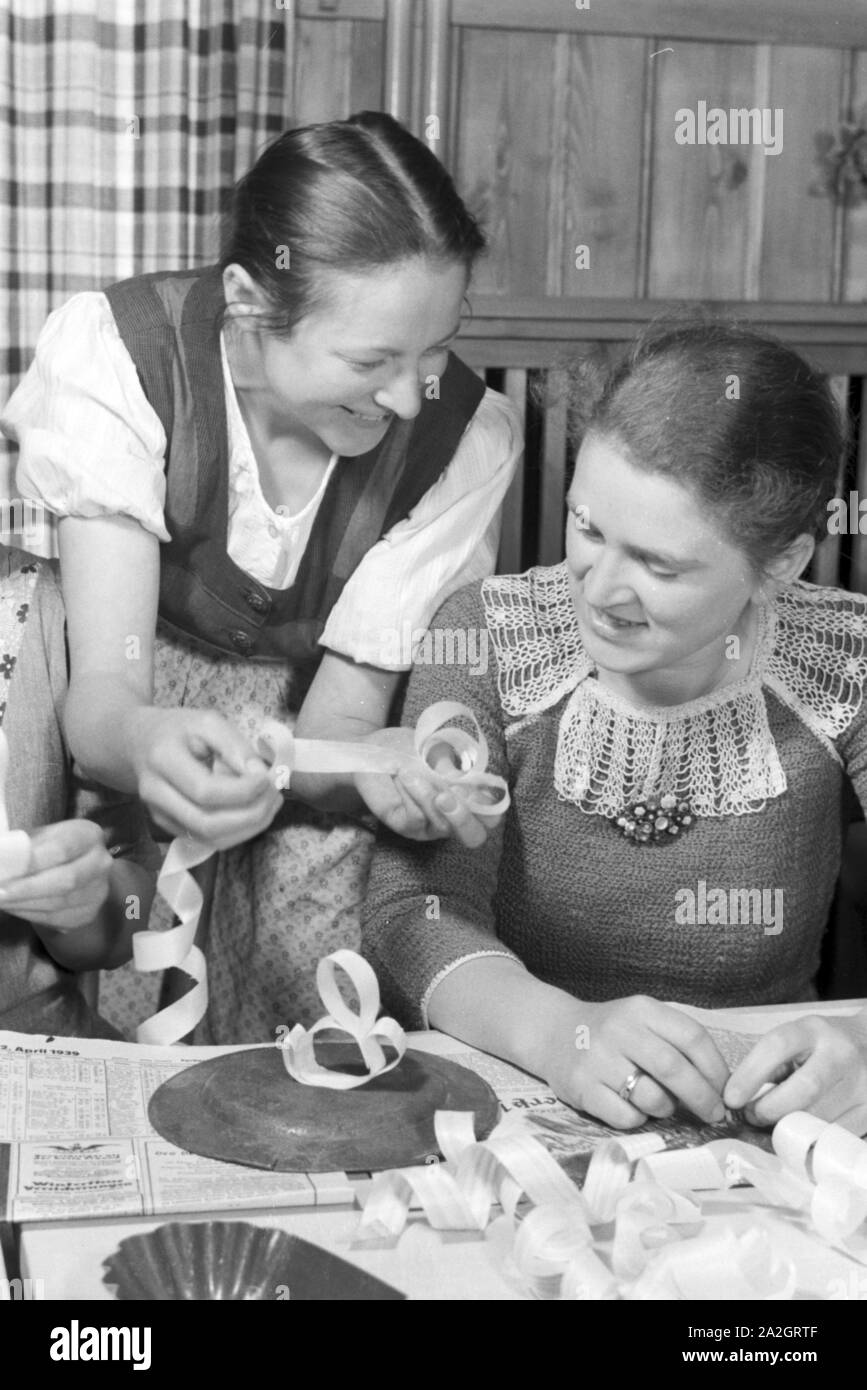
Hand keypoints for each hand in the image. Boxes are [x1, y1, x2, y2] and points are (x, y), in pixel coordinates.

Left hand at [0, 820, 112, 929]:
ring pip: (58, 903)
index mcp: (89, 835)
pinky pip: (56, 919)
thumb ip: (25, 846)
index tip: (5, 872)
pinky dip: (30, 914)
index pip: (62, 849)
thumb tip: (4, 856)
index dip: (33, 862)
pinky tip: (14, 908)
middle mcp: (101, 863)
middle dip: (27, 889)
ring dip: (24, 904)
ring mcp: (98, 891)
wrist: (74, 868)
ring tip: (2, 900)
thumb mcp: (40, 838)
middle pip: (65, 880)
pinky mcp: (88, 913)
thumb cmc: (50, 849)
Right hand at [125, 706, 282, 851]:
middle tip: (276, 794)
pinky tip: (255, 812)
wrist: (139, 744)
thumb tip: (259, 775)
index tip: (268, 777)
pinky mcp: (169, 828)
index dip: (243, 791)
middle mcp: (155, 794)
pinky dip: (239, 832)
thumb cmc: (178, 729)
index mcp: (162, 760)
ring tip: (271, 803)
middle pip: (207, 824)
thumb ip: (235, 745)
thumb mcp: (207, 721)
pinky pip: (208, 841)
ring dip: (250, 828)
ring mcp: (159, 815)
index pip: (205, 791)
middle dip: (252, 815)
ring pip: (210, 840)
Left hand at [354, 727, 502, 847]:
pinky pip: (417, 818)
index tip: (478, 786)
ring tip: (410, 771)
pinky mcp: (406, 827)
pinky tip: (402, 778)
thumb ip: (453, 771)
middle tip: (445, 796)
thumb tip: (469, 785)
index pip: (492, 814)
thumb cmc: (409, 749)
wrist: (374, 748)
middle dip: (464, 817)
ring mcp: (429, 826)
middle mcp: (452, 817)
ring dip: (427, 795)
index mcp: (467, 797)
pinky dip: (411, 795)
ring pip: (442, 825)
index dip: (490, 805)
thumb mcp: (435, 754)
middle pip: (474, 837)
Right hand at [544, 995, 729, 1128]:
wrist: (553, 1032)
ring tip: (659, 1104)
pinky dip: (637, 1120)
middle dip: (702, 1097)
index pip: (692, 1037)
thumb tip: (721, 1087)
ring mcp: (597, 1059)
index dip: (716, 1069)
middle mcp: (619, 1030)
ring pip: (651, 1098)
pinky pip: (625, 1117)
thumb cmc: (612, 1033)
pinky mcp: (581, 1088)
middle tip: (714, 1114)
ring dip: (665, 1109)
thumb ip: (677, 1044)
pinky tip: (631, 1107)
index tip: (726, 1091)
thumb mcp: (642, 1021)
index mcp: (641, 1010)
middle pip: (674, 1068)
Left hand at [724, 1013, 866, 1133]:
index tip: (731, 1098)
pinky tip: (801, 1133)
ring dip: (790, 1128)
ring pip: (820, 1118)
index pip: (778, 1046)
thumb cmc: (823, 1045)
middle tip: (752, 1117)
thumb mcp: (796, 1040)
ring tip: (776, 1124)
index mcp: (815, 1030)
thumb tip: (740, 1100)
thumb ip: (771, 1064)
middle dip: (771, 1109)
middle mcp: (843, 1054)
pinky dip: (812, 1139)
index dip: (750, 1074)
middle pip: (805, 1089)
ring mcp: (863, 1085)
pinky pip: (835, 1135)